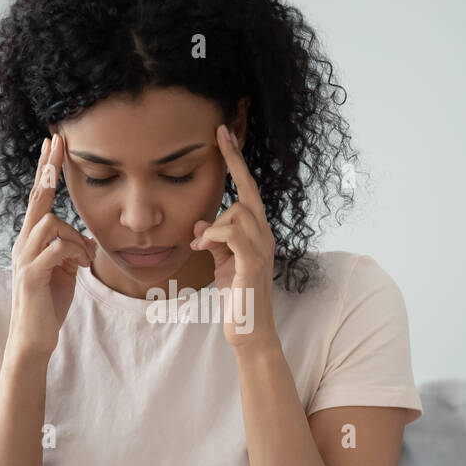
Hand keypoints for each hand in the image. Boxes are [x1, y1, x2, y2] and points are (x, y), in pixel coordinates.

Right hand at [8, 133, 96, 358]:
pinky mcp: (31, 275)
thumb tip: (86, 239)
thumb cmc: (49, 304)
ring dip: (76, 238)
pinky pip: (56, 248)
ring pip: (51, 224)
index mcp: (31, 239)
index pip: (38, 197)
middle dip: (47, 169)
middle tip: (56, 141)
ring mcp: (24, 258)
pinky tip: (80, 267)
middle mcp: (22, 243)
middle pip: (36, 198)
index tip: (53, 143)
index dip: (45, 170)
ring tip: (84, 259)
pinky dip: (74, 253)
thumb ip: (71, 249)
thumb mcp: (65, 270)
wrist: (33, 338)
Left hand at [189, 124, 279, 351]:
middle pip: (246, 194)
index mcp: (257, 234)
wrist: (250, 331)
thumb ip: (215, 241)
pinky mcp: (253, 264)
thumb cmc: (237, 299)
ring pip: (238, 211)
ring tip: (200, 247)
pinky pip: (233, 233)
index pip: (248, 190)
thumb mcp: (222, 264)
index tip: (223, 134)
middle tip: (216, 153)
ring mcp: (262, 249)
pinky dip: (214, 236)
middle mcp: (265, 236)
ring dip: (213, 226)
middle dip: (233, 167)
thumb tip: (201, 224)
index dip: (237, 161)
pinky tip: (202, 249)